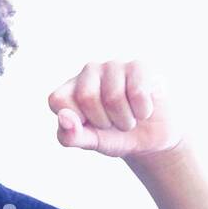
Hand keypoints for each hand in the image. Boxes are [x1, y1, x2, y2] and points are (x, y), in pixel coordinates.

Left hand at [47, 60, 181, 158]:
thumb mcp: (89, 143)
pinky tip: (143, 109)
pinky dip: (142, 111)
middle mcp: (88, 71)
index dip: (78, 121)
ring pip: (114, 96)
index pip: (59, 101)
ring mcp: (113, 66)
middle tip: (113, 122)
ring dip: (126, 120)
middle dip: (105, 121)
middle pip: (87, 96)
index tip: (90, 125)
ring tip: (128, 116)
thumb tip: (64, 117)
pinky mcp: (139, 66)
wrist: (148, 140)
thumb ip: (70, 135)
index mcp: (69, 88)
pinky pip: (138, 92)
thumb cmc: (112, 137)